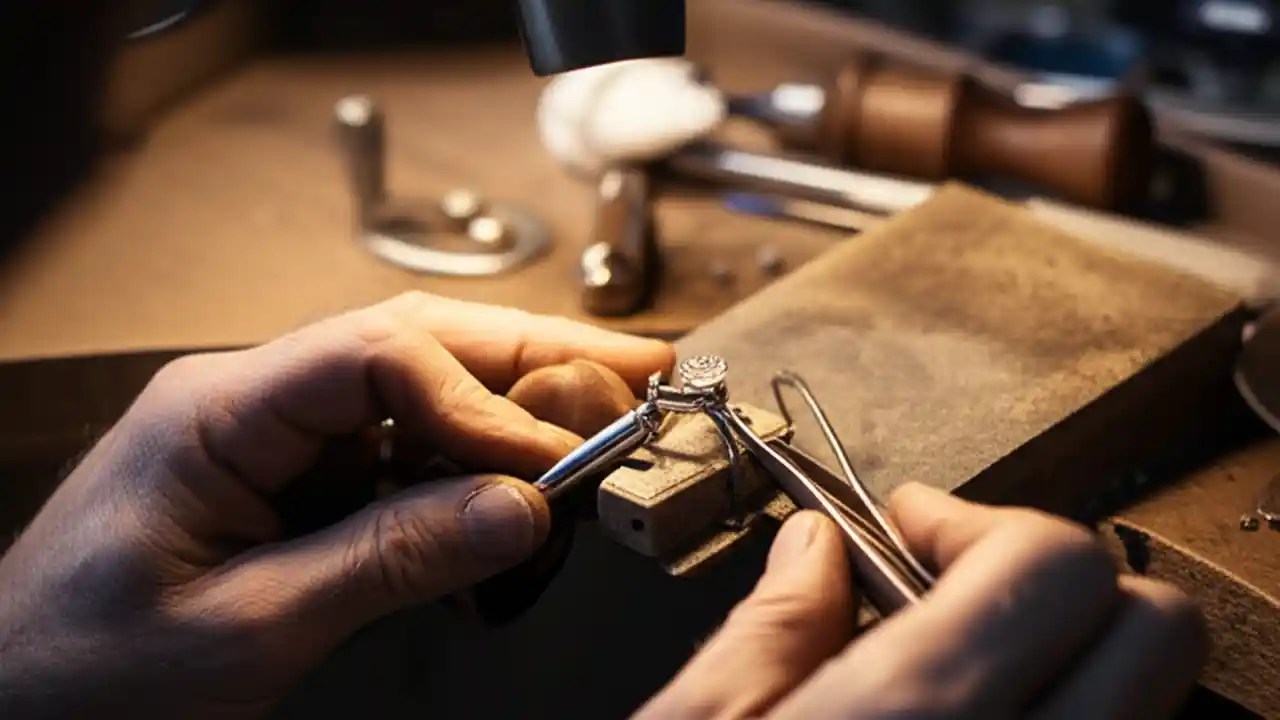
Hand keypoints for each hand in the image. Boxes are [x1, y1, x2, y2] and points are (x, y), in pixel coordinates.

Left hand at [0, 292, 672, 718]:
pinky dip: (473, 460)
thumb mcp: (246, 626)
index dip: (480, 400)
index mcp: (218, 409)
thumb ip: (388, 561)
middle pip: (414, 344)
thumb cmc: (79, 670)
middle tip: (634, 369)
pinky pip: (401, 449)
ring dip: (514, 398)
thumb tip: (518, 511)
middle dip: (529, 356)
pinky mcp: (295, 481)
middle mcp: (254, 401)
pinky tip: (525, 473)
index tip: (550, 463)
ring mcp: (277, 438)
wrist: (14, 702)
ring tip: (604, 406)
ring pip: (419, 387)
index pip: (376, 357)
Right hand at [640, 485, 1207, 718]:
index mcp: (922, 719)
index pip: (1053, 558)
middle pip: (1154, 626)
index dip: (978, 518)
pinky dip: (1061, 707)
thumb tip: (811, 549)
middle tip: (957, 580)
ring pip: (1147, 697)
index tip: (911, 525)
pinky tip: (967, 713)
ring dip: (1066, 647)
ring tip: (955, 653)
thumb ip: (764, 630)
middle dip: (1055, 572)